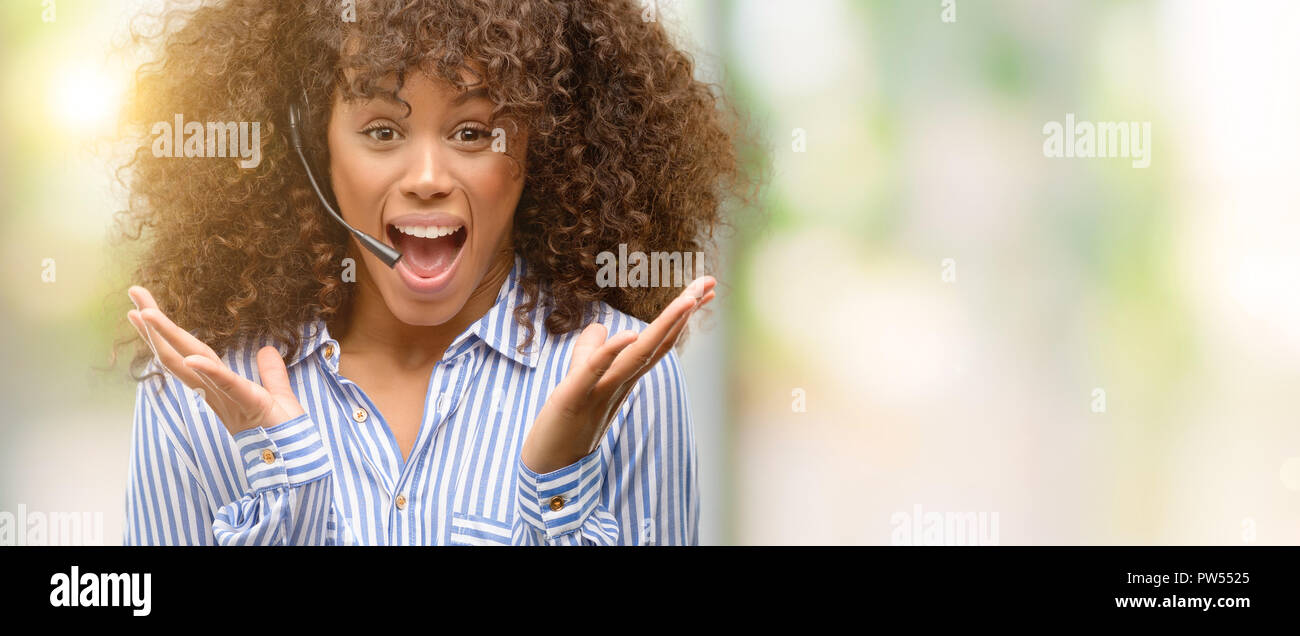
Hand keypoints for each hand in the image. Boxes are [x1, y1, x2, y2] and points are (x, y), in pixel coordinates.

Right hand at [125, 285, 305, 435]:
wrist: (295, 460)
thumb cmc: (283, 432)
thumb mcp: (278, 395)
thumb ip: (271, 373)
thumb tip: (266, 351)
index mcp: (219, 385)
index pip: (187, 352)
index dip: (164, 333)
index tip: (141, 310)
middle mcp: (214, 390)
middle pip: (177, 352)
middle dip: (154, 324)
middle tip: (133, 292)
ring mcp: (227, 396)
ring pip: (190, 363)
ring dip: (166, 338)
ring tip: (144, 313)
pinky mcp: (247, 403)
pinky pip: (225, 384)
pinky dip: (208, 370)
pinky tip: (191, 356)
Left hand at [520, 277, 716, 474]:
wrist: (547, 468)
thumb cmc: (564, 424)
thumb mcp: (577, 378)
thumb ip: (590, 351)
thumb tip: (601, 325)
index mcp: (623, 376)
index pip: (658, 341)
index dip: (681, 314)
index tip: (706, 289)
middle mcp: (620, 382)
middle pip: (658, 342)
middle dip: (684, 311)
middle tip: (708, 283)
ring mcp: (600, 390)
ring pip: (637, 355)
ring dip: (663, 327)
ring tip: (687, 301)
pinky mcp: (573, 398)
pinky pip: (595, 371)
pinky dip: (611, 352)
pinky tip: (627, 333)